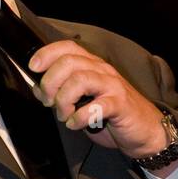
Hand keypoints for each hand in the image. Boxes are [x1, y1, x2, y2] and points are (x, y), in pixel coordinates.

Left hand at [28, 41, 168, 157]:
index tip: (33, 67)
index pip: (68, 47)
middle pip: (69, 62)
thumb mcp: (82, 101)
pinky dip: (80, 116)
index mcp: (92, 65)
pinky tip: (75, 124)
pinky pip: (97, 105)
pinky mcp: (120, 104)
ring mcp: (112, 86)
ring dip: (64, 100)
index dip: (47, 53)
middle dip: (50, 82)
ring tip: (64, 115)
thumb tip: (39, 89)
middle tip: (48, 102)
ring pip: (80, 79)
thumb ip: (62, 92)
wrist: (144, 131)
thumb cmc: (110, 115)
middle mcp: (102, 70)